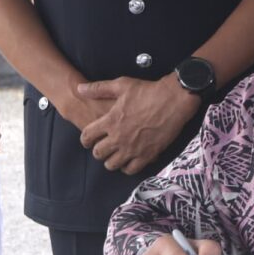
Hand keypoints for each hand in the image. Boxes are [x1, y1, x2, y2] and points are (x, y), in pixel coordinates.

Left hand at [76, 75, 195, 174]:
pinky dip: (127, 167)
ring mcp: (133, 148)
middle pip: (98, 153)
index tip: (88, 140)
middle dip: (98, 151)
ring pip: (112, 165)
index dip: (85, 140)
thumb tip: (79, 89)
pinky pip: (131, 169)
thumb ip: (99, 88)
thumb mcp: (122, 85)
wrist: (174, 100)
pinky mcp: (147, 155)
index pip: (88, 136)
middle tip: (104, 147)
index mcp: (110, 121)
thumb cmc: (148, 91)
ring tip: (116, 155)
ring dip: (111, 161)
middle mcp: (119, 137)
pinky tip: (130, 160)